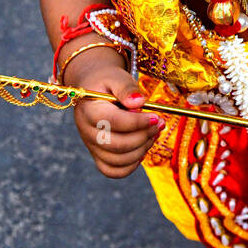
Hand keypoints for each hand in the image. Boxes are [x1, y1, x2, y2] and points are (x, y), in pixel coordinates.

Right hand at [71, 63, 163, 178]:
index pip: (113, 122)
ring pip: (117, 160)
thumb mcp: (117, 77)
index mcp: (89, 110)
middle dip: (143, 136)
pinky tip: (143, 148)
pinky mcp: (98, 155)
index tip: (156, 116)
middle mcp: (87, 132)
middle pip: (116, 145)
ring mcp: (92, 146)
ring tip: (153, 133)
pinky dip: (131, 165)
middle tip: (159, 124)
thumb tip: (140, 103)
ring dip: (142, 149)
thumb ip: (127, 88)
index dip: (138, 122)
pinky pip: (113, 171)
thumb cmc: (108, 82)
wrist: (94, 88)